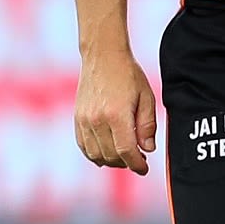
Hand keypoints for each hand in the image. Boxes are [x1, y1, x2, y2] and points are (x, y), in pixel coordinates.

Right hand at [74, 48, 156, 174]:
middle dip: (126, 163)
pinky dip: (95, 154)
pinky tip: (107, 149)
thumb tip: (147, 149)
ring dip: (111, 161)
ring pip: (96, 155)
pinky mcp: (77, 118)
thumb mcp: (146, 97)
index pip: (126, 152)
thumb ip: (147, 125)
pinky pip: (84, 146)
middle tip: (137, 158)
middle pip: (111, 156)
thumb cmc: (128, 74)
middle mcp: (97, 119)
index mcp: (117, 114)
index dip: (137, 165)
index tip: (144, 168)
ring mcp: (84, 120)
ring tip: (123, 154)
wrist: (102, 55)